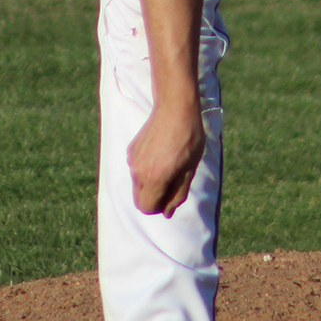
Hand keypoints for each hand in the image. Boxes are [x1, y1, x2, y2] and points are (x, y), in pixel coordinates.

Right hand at [128, 101, 206, 217]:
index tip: (173, 193)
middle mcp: (138, 171)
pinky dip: (146, 168)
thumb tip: (167, 213)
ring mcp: (132, 159)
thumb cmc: (188, 138)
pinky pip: (137, 168)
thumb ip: (177, 193)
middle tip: (172, 180)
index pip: (146, 208)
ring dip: (151, 181)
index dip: (160, 206)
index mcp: (154, 178)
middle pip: (140, 199)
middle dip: (154, 197)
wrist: (175, 107)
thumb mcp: (189, 169)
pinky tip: (160, 152)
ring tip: (169, 161)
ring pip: (138, 183)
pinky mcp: (131, 149)